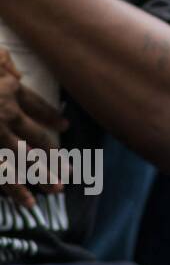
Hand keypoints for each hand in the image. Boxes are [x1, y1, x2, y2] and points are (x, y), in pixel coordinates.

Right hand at [0, 47, 66, 208]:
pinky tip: (27, 200)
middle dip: (53, 157)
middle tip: (69, 173)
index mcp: (9, 91)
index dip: (51, 117)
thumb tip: (16, 74)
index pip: (37, 106)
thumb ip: (4, 64)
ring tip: (56, 190)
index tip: (65, 126)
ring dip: (39, 177)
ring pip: (21, 160)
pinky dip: (12, 188)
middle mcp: (4, 115)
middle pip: (36, 138)